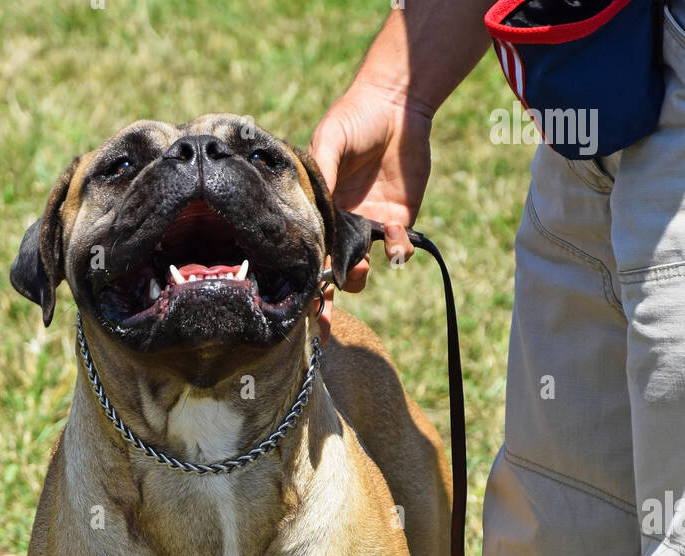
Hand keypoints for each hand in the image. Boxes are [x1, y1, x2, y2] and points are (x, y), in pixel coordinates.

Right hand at [310, 86, 431, 340]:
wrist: (397, 103)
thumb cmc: (355, 117)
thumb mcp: (328, 141)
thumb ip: (322, 177)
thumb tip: (314, 220)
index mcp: (316, 210)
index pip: (304, 251)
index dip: (301, 279)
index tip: (299, 301)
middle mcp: (339, 224)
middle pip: (328, 272)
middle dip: (327, 298)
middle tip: (325, 313)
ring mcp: (367, 226)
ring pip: (360, 269)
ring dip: (358, 276)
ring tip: (361, 267)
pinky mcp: (397, 222)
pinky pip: (397, 251)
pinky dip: (396, 250)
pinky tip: (392, 232)